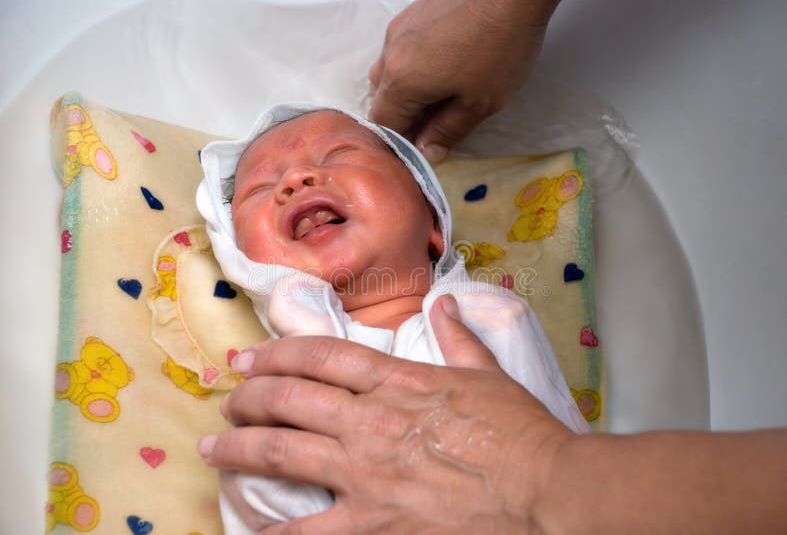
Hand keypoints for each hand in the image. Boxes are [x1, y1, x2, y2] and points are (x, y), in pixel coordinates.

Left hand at [198, 295, 573, 532]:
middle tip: (228, 401)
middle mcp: (370, 422)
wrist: (544, 493)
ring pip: (281, 452)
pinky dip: (274, 531)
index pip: (321, 357)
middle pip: (288, 399)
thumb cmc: (520, 434)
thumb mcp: (490, 375)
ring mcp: (365, 474)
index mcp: (397, 382)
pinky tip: (251, 528)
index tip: (248, 359)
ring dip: (239, 448)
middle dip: (248, 397)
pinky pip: (306, 531)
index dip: (276, 354)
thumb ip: (459, 338)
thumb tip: (445, 304)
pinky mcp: (371, 524)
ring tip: (213, 449)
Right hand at [368, 0, 559, 162]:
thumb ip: (447, 132)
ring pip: (389, 70)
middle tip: (438, 120)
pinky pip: (402, 48)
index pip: (384, 124)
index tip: (427, 145)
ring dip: (407, 88)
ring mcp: (400, 28)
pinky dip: (414, 64)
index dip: (402, 142)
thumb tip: (427, 154)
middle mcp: (391, 53)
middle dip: (403, 114)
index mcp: (401, 81)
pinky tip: (446, 62)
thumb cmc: (500, 48)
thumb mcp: (479, 103)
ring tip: (442, 90)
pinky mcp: (413, 12)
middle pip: (381, 97)